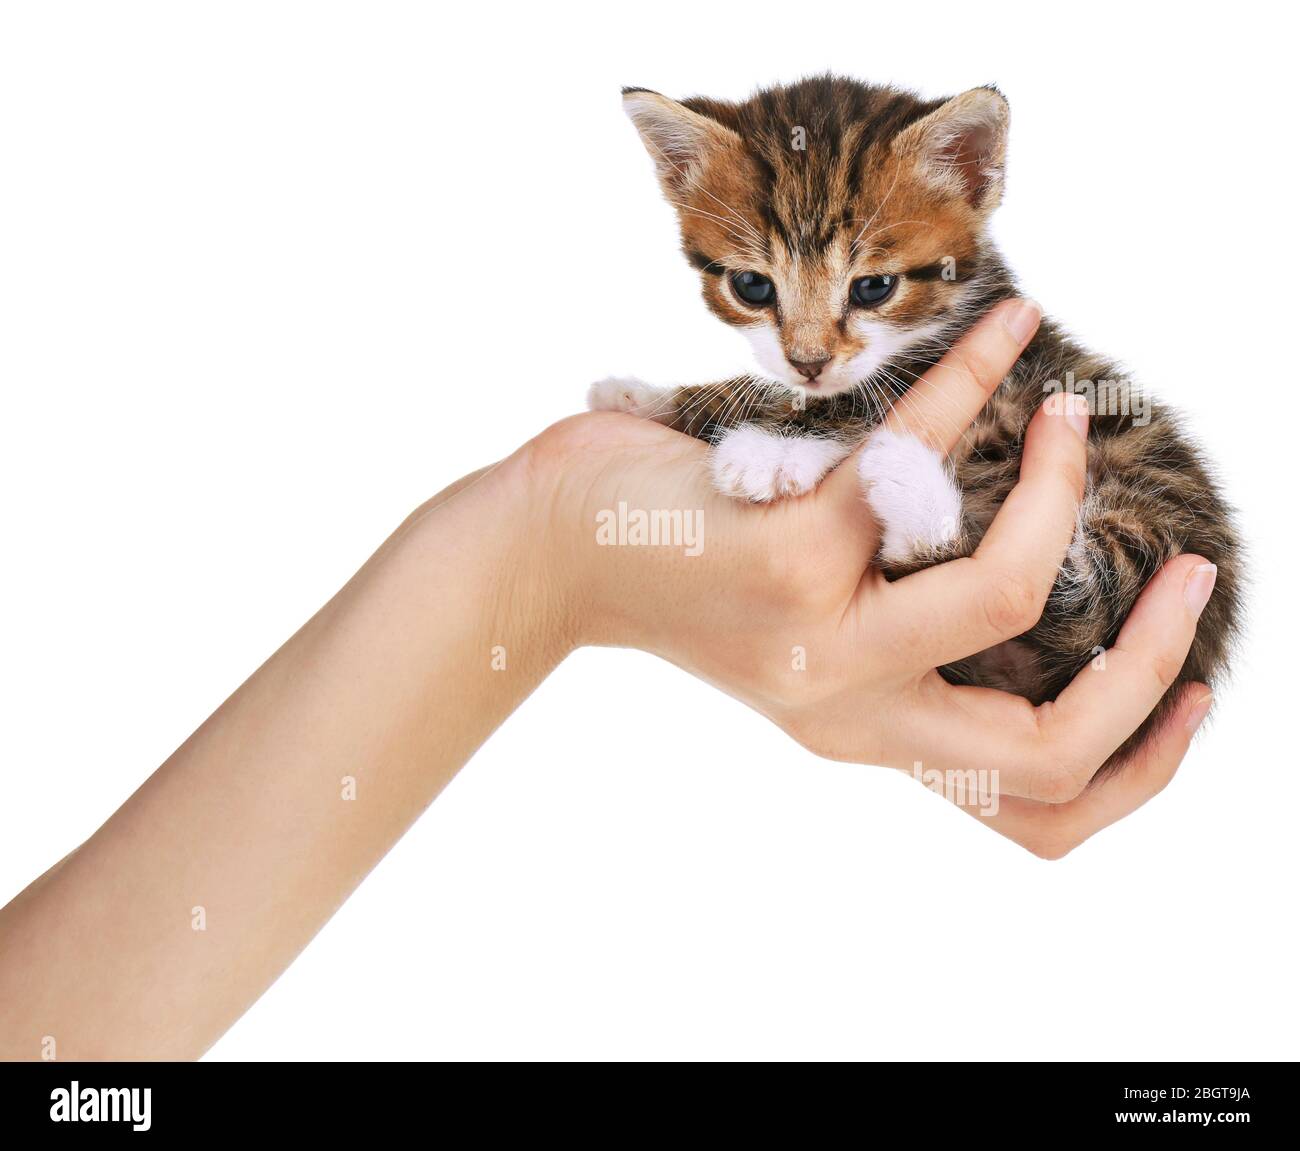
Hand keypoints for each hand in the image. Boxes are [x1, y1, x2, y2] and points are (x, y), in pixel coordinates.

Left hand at [525, 300, 1213, 856]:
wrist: (550, 549)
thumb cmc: (682, 569)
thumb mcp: (806, 632)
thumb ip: (905, 626)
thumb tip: (1031, 554)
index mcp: (867, 732)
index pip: (1030, 811)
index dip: (1139, 771)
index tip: (1192, 690)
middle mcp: (849, 708)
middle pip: (1048, 744)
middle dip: (1151, 661)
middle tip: (1188, 571)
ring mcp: (819, 634)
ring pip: (1004, 591)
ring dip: (1062, 492)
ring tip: (1066, 417)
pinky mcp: (786, 546)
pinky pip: (919, 455)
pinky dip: (972, 379)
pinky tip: (997, 332)